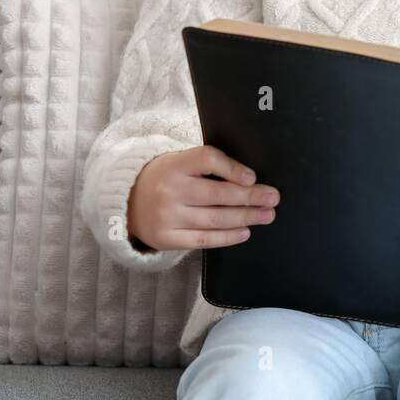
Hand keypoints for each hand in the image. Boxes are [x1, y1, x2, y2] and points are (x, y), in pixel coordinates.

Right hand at [127, 145, 279, 251]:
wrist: (126, 201)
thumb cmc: (166, 178)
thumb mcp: (179, 162)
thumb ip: (208, 165)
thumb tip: (250, 177)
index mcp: (174, 164)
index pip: (207, 159)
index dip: (232, 168)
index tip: (253, 177)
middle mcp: (169, 190)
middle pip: (218, 194)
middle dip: (250, 197)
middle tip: (273, 198)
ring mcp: (167, 216)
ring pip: (215, 219)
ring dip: (246, 217)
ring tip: (266, 215)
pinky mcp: (166, 238)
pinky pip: (204, 239)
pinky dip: (227, 237)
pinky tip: (245, 231)